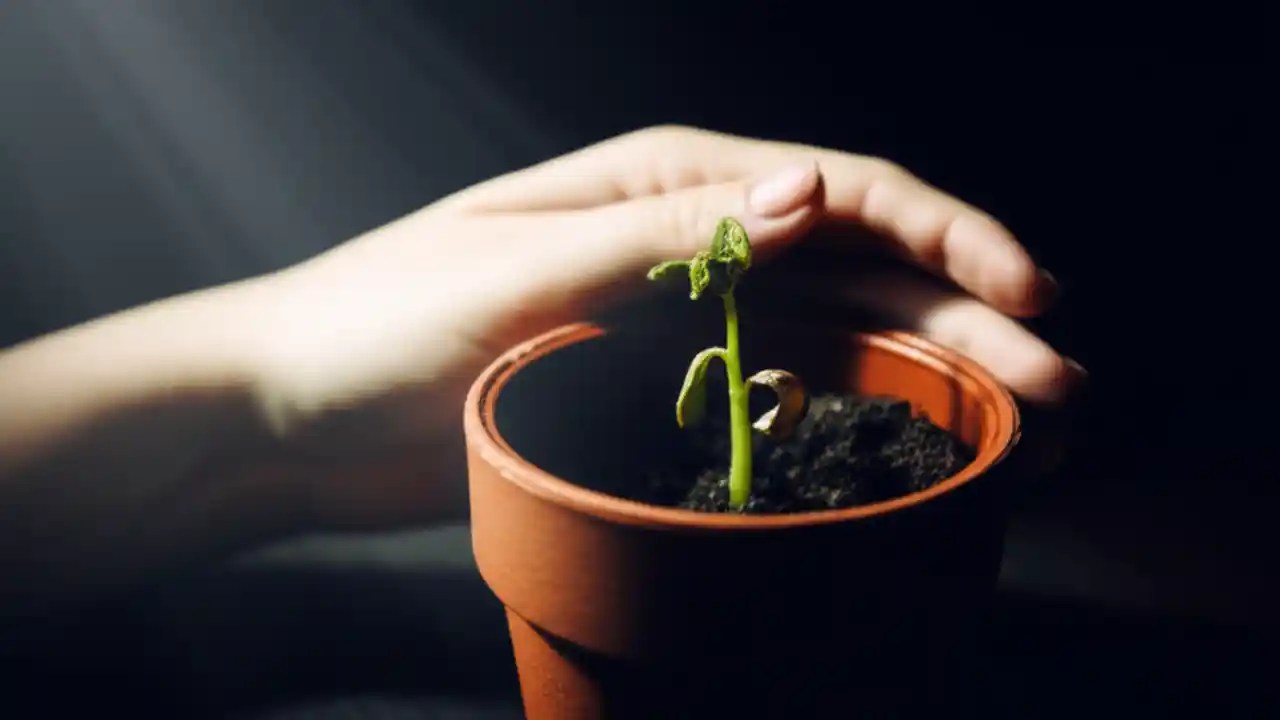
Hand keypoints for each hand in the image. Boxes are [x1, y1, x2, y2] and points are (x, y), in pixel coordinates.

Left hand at [252, 125, 1084, 531]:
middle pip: (856, 268)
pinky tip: (911, 444)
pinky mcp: (661, 389)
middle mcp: (693, 241)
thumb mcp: (523, 268)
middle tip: (1057, 387)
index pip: (835, 190)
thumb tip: (815, 195)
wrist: (298, 412)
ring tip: (1020, 430)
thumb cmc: (383, 325)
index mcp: (666, 184)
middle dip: (963, 318)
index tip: (1023, 294)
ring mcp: (684, 319)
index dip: (943, 234)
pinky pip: (778, 391)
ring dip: (928, 371)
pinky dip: (852, 412)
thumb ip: (670, 239)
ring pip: (834, 333)